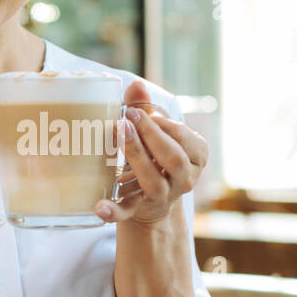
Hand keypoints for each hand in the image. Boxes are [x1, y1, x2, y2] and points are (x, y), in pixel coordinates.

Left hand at [95, 79, 208, 225]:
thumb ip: (146, 107)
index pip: (183, 136)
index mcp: (197, 154)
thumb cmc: (156, 152)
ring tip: (118, 135)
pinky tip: (99, 207)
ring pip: (154, 182)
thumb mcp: (157, 130)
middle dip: (150, 136)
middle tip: (127, 118)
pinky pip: (129, 211)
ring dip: (136, 158)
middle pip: (173, 158)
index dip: (160, 123)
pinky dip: (114, 210)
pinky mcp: (142, 208)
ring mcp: (166, 196)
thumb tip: (135, 85)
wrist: (154, 196)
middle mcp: (187, 178)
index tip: (137, 112)